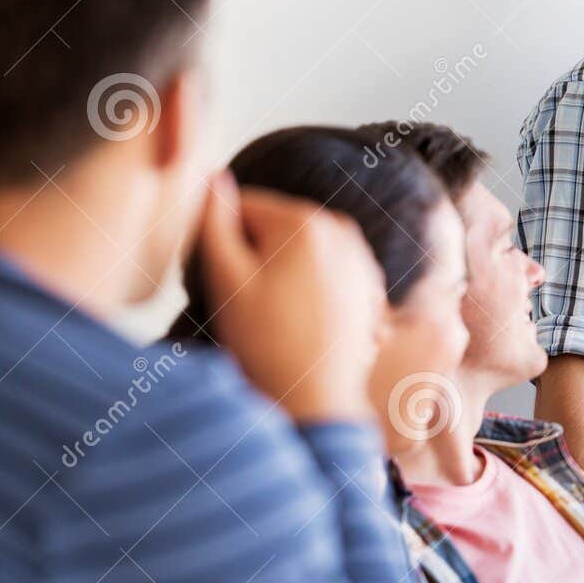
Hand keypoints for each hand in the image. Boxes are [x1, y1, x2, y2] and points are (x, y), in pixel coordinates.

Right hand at [196, 171, 385, 421]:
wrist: (317, 404)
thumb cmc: (267, 345)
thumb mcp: (227, 280)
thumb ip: (214, 222)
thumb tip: (214, 178)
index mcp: (305, 221)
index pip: (243, 205)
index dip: (221, 239)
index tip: (221, 279)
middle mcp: (342, 230)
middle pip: (275, 226)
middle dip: (254, 255)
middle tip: (248, 304)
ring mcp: (361, 259)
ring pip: (300, 251)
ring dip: (280, 272)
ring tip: (275, 318)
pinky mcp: (369, 287)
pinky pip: (325, 273)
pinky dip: (307, 289)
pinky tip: (298, 324)